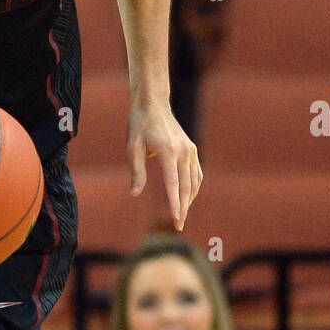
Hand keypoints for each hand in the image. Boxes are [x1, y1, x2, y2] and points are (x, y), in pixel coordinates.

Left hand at [127, 97, 201, 230]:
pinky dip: (193, 187)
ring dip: (189, 200)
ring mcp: (190, 150)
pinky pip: (196, 173)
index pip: (173, 184)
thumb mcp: (132, 148)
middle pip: (186, 186)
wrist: (153, 104)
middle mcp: (183, 151)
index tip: (175, 219)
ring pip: (194, 181)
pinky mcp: (192, 149)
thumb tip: (135, 193)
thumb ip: (137, 172)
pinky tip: (187, 198)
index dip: (174, 203)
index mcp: (168, 151)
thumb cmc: (139, 125)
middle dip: (183, 207)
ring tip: (181, 215)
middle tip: (178, 226)